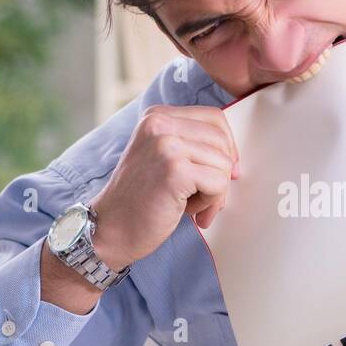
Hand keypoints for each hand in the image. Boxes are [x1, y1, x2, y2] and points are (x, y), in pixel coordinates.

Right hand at [91, 104, 239, 268]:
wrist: (110, 230)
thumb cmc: (142, 200)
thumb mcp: (164, 159)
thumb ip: (192, 147)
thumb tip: (235, 160)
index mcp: (157, 115)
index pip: (215, 118)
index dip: (226, 148)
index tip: (218, 174)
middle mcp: (159, 123)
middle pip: (222, 141)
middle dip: (221, 174)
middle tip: (201, 198)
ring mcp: (166, 145)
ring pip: (224, 163)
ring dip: (215, 192)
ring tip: (189, 206)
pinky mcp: (174, 170)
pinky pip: (219, 183)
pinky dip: (211, 203)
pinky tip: (189, 213)